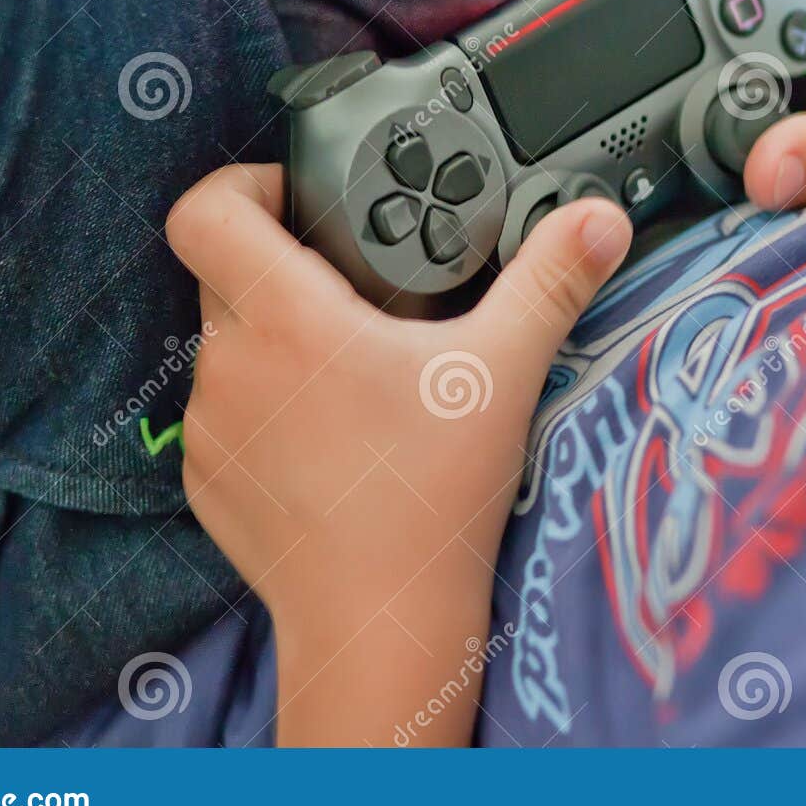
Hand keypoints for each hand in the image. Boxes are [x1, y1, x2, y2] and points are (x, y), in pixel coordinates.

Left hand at [165, 164, 630, 743]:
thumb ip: (550, 281)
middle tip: (354, 287)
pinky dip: (265, 406)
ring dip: (273, 339)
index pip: (206, 209)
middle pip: (221, 271)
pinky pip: (224, 411)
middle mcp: (231, 364)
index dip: (243, 183)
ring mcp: (211, 426)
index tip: (296, 200)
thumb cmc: (430, 499)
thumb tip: (599, 220)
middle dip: (279, 264)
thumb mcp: (503, 372)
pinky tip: (330, 436)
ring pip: (224, 345)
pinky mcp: (207, 479)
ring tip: (351, 369)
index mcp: (286, 318)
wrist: (379, 622)